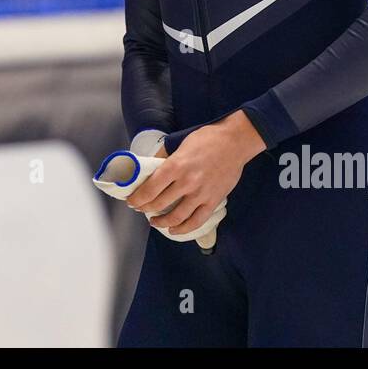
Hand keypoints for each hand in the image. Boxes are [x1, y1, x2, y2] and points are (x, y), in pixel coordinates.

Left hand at [127, 111, 264, 234]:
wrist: (235, 142)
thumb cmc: (207, 139)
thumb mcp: (180, 142)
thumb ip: (164, 158)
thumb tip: (149, 169)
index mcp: (175, 166)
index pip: (149, 189)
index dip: (137, 198)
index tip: (131, 201)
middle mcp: (186, 182)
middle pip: (159, 203)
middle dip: (145, 208)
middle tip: (139, 208)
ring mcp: (201, 194)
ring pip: (176, 217)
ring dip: (161, 222)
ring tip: (154, 221)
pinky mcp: (213, 201)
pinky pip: (196, 221)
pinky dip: (183, 229)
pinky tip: (174, 230)